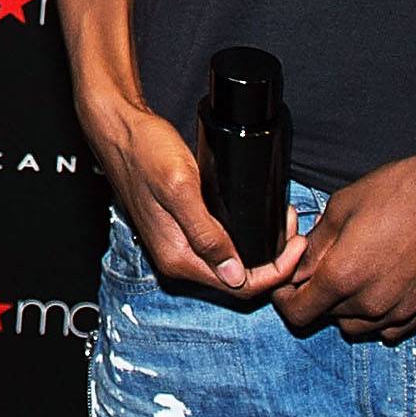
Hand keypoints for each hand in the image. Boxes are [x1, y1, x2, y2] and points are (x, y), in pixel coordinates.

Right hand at [81, 88, 304, 301]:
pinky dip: (242, 238)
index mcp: (178, 258)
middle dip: (272, 260)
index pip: (240, 286)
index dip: (276, 271)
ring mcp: (176, 246)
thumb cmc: (145, 151)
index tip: (297, 244)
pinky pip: (218, 248)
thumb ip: (206, 234)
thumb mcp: (180, 187)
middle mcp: (177, 260)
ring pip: (229, 264)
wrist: (117, 130)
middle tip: (292, 227)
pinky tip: (254, 219)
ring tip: (280, 219)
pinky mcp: (178, 230)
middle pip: (237, 279)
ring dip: (259, 249)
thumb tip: (234, 275)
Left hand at [272, 142, 415, 341]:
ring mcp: (404, 311)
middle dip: (320, 296)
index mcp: (344, 276)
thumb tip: (298, 263)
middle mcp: (373, 303)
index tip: (290, 282)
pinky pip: (393, 327)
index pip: (297, 314)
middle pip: (328, 318)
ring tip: (359, 271)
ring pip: (359, 327)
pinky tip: (386, 281)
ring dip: (349, 308)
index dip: (286, 298)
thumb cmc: (403, 190)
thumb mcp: (343, 206)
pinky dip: (381, 314)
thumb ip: (316, 244)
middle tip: (329, 263)